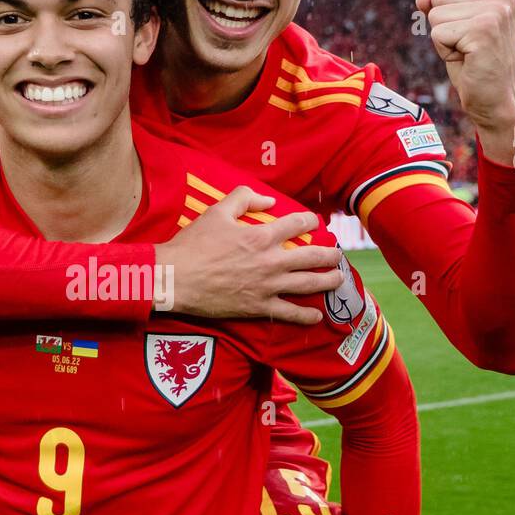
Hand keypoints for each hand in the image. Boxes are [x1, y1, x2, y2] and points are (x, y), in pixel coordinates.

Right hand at [156, 186, 342, 324]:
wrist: (175, 278)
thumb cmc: (193, 244)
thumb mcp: (217, 211)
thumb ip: (244, 198)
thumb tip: (269, 201)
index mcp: (262, 235)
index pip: (298, 223)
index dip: (311, 220)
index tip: (315, 222)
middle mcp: (271, 261)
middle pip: (313, 256)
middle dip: (330, 254)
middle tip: (337, 254)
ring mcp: (267, 286)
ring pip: (309, 284)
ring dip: (328, 281)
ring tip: (338, 278)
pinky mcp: (259, 307)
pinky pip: (289, 313)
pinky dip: (306, 316)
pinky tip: (317, 317)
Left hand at [415, 0, 514, 163]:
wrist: (496, 103)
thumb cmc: (474, 67)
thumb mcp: (455, 28)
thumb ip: (439, 6)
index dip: (447, 13)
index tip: (468, 34)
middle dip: (444, 27)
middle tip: (467, 48)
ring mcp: (494, 11)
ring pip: (435, 16)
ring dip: (444, 41)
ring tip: (468, 55)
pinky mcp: (483, 30)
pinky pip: (437, 33)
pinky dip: (445, 52)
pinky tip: (468, 61)